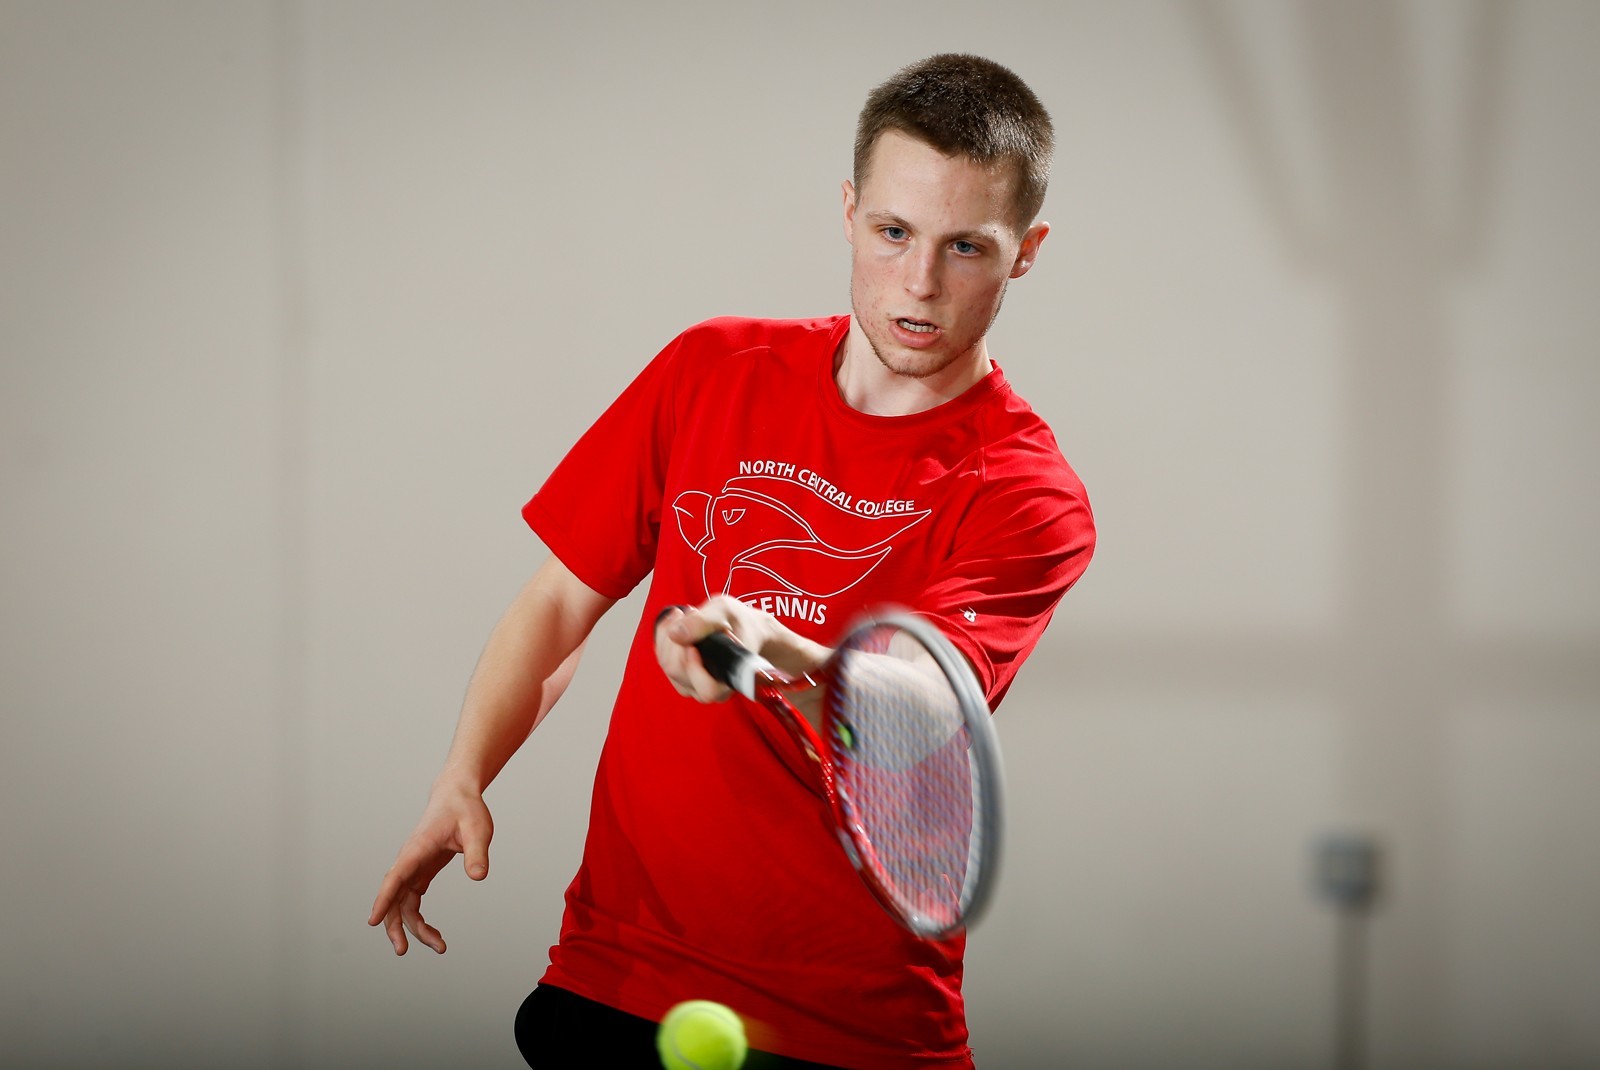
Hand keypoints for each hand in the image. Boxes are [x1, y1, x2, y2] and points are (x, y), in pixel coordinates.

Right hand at [366, 780, 492, 954]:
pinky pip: (412, 901)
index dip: (383, 899)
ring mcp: (413, 868)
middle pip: (393, 898)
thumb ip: (477, 852)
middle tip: (403, 950)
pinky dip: (419, 919)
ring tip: (439, 946)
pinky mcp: (421, 872)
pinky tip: (432, 933)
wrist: (457, 796)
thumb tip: (478, 877)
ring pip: (403, 904)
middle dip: (394, 925)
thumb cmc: (466, 809)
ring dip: (413, 927)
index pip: (395, 877)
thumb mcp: (477, 828)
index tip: (372, 921)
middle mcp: (409, 861)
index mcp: (417, 849)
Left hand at [654, 596, 828, 702]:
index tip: (694, 640)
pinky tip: (676, 626)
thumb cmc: (746, 622)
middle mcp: (715, 686)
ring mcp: (700, 683)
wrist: (752, 629)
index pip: (706, 690)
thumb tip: (677, 632)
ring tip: (680, 618)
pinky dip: (665, 645)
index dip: (693, 667)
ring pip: (672, 673)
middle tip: (682, 620)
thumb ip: (705, 618)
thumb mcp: (728, 609)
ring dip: (668, 645)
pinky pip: (668, 666)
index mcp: (731, 677)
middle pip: (681, 679)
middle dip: (676, 649)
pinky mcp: (688, 676)